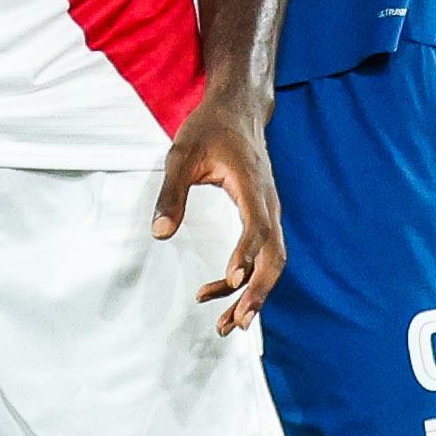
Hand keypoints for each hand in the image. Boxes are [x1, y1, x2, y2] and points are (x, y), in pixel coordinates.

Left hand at [154, 94, 283, 332]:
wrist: (237, 111)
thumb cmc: (208, 130)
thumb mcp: (180, 155)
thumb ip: (171, 194)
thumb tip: (160, 234)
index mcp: (252, 186)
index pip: (257, 226)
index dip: (246, 254)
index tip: (230, 278)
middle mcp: (269, 203)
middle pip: (275, 256)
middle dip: (257, 292)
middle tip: (233, 322)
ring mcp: (270, 212)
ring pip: (272, 261)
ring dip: (253, 294)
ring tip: (226, 324)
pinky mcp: (264, 217)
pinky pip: (264, 255)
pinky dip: (248, 279)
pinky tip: (221, 291)